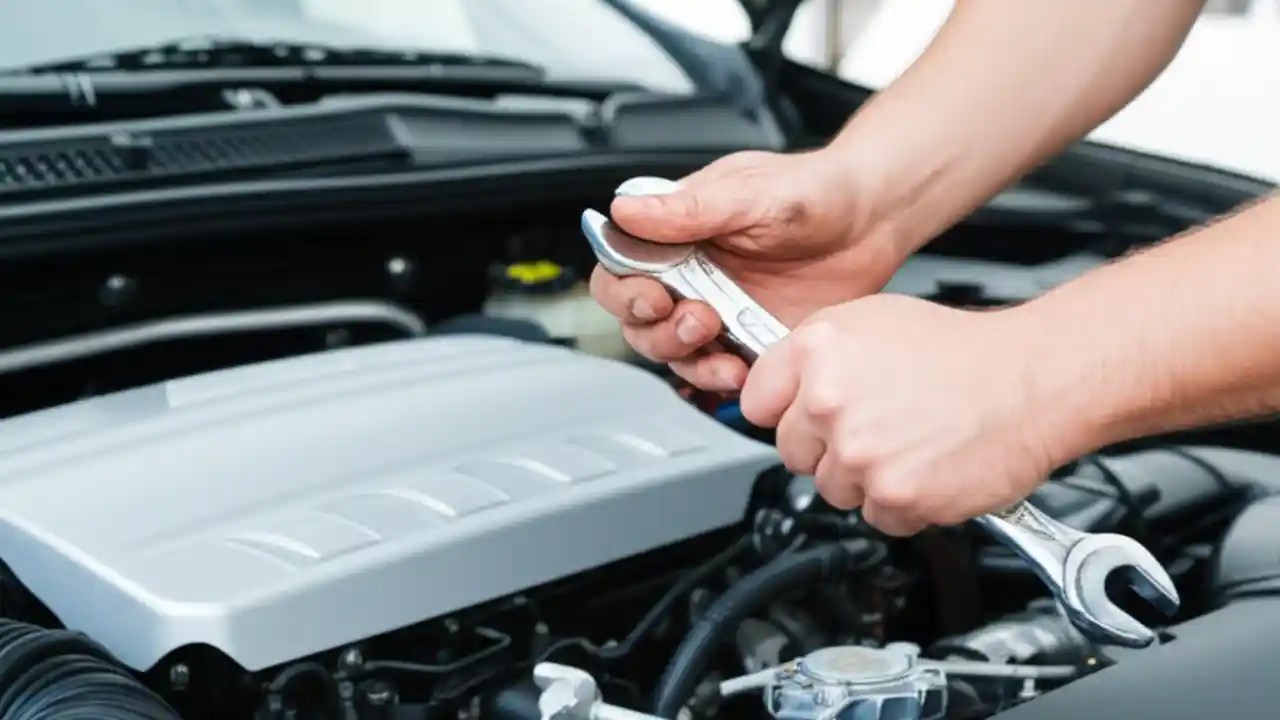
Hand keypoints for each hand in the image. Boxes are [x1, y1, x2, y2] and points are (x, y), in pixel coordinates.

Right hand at [589, 149, 910, 391]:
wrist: (875, 218)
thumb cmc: (814, 190)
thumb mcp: (751, 192)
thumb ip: (689, 208)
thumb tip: (625, 211)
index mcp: (676, 231)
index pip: (619, 267)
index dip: (625, 291)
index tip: (653, 297)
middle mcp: (691, 274)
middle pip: (637, 321)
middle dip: (657, 332)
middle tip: (697, 319)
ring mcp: (719, 310)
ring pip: (673, 353)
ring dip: (687, 361)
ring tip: (720, 351)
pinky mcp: (750, 339)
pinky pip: (718, 371)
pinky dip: (722, 379)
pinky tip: (741, 370)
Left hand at [739, 294, 1066, 536]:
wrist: (1032, 381)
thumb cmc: (963, 351)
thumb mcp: (872, 320)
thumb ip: (816, 356)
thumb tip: (782, 385)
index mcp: (818, 349)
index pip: (755, 402)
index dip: (783, 410)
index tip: (801, 414)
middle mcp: (829, 400)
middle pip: (791, 451)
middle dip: (827, 446)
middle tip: (875, 426)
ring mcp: (859, 452)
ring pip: (832, 488)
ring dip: (865, 477)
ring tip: (907, 442)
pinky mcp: (893, 495)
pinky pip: (876, 517)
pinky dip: (901, 503)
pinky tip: (926, 466)